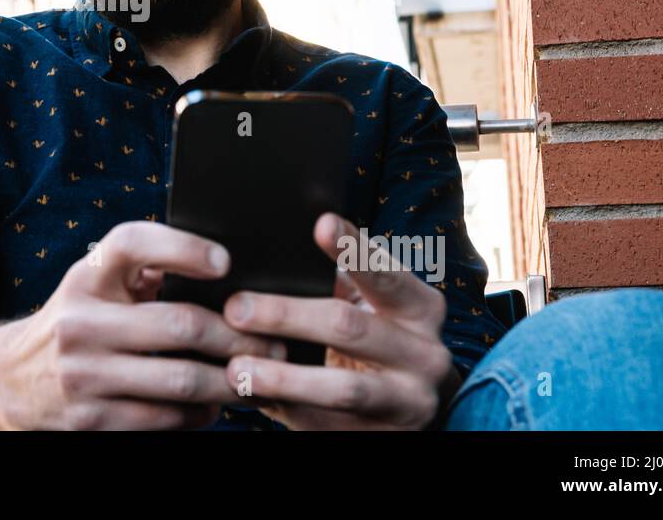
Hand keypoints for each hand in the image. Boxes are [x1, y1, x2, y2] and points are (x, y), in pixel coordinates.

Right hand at [0, 221, 286, 429]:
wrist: (7, 381)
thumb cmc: (76, 319)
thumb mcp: (96, 284)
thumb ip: (144, 268)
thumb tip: (221, 266)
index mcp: (87, 275)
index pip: (133, 243)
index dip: (181, 247)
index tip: (225, 262)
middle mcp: (80, 320)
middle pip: (179, 325)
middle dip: (237, 337)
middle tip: (273, 343)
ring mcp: (83, 373)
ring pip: (180, 379)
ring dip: (230, 381)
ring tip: (257, 376)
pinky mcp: (89, 418)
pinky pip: (165, 419)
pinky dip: (202, 413)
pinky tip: (216, 403)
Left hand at [219, 212, 458, 429]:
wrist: (409, 403)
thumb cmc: (374, 334)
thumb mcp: (370, 305)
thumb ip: (336, 283)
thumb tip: (272, 255)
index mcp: (421, 307)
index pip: (385, 272)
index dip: (353, 248)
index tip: (321, 223)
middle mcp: (426, 354)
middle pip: (349, 327)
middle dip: (286, 315)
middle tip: (236, 308)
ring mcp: (410, 402)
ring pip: (342, 388)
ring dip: (284, 377)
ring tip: (237, 368)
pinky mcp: (387, 438)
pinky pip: (331, 425)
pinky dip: (288, 410)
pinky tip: (253, 398)